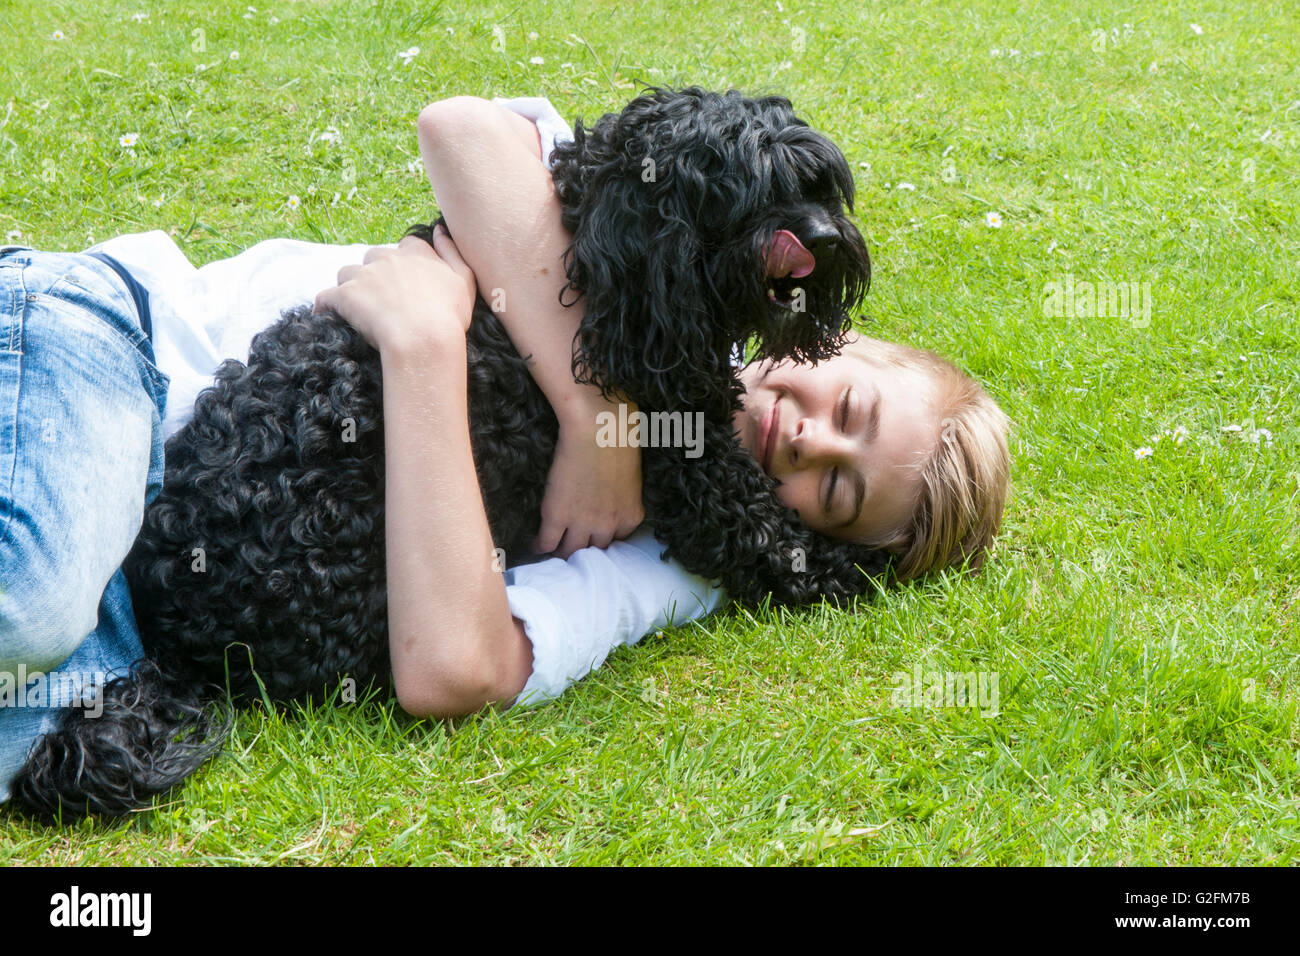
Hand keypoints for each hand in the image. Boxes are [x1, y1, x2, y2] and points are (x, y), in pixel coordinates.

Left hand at [314, 226, 474, 352]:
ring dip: (351, 286)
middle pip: (374, 256)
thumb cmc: (450, 315)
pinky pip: (326, 297)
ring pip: (348, 273)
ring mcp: (364, 276)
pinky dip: (324, 306)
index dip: (406, 262)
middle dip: (375, 273)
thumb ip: (452, 251)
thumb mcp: (465, 280)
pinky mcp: (345, 296)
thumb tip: (439, 229)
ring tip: (357, 309)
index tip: (408, 281)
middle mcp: (388, 258)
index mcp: (416, 254)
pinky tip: (325, 316)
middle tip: (383, 299)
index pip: (407, 246)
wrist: (424, 339)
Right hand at [535, 404, 644, 557]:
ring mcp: (583, 523)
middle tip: (573, 548)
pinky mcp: (557, 515)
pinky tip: (536, 547)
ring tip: (553, 553)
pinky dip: (540, 547)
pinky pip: (547, 542)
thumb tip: (618, 482)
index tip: (595, 536)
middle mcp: (609, 525)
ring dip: (563, 553)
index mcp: (631, 515)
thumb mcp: (633, 471)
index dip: (605, 537)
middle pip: (596, 550)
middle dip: (586, 550)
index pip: (619, 539)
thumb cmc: (621, 436)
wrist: (598, 427)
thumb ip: (626, 488)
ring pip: (572, 551)